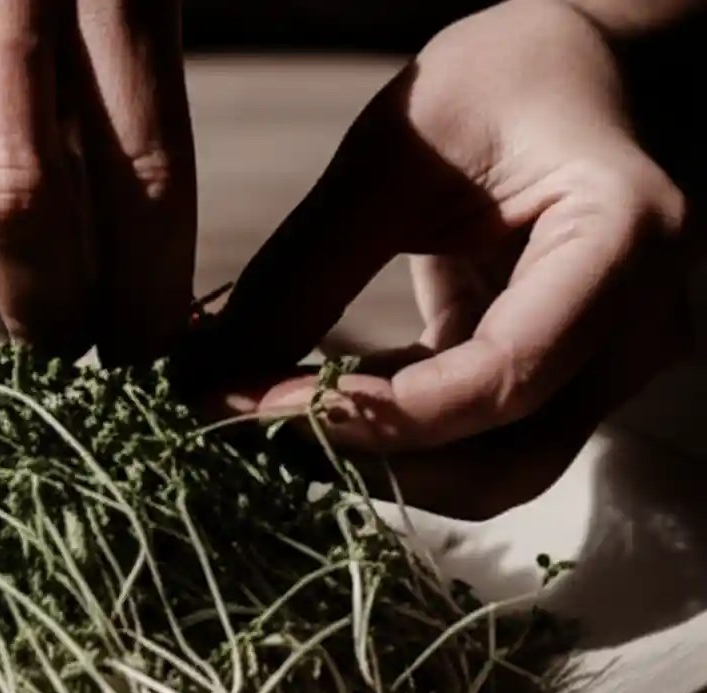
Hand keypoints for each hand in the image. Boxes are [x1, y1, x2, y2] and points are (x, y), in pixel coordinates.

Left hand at [206, 0, 693, 518]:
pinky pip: (471, 434)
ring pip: (491, 469)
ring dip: (373, 462)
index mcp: (622, 243)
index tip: (257, 408)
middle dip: (371, 461)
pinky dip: (386, 431)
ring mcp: (604, 362)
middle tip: (247, 432)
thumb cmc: (499, 78)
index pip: (504, 376)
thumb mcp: (393, 152)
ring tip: (262, 423)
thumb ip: (311, 265)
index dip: (377, 415)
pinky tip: (303, 402)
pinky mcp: (554, 373)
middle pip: (506, 457)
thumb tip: (210, 369)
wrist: (571, 70)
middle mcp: (635, 325)